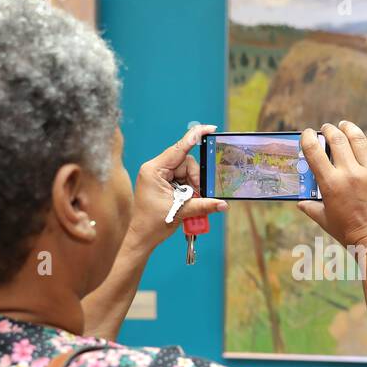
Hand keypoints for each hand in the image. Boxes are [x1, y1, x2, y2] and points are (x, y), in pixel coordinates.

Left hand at [127, 124, 227, 252]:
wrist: (142, 238)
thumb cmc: (152, 224)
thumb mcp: (180, 212)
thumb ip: (203, 205)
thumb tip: (223, 204)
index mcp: (154, 170)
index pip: (178, 148)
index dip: (195, 137)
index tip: (210, 128)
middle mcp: (156, 169)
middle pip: (186, 163)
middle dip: (196, 180)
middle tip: (197, 197)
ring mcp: (160, 175)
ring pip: (187, 172)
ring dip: (193, 187)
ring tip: (190, 203)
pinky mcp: (164, 182)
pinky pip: (183, 180)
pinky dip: (190, 190)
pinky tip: (187, 201)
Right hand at [297, 121, 366, 247]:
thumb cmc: (350, 234)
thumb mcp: (325, 221)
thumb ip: (311, 208)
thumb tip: (300, 203)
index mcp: (331, 184)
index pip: (314, 151)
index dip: (308, 138)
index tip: (307, 134)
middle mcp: (350, 174)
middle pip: (337, 140)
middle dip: (329, 130)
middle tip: (327, 128)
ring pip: (359, 140)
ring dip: (349, 128)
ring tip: (345, 125)